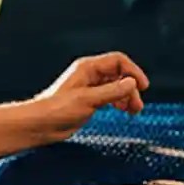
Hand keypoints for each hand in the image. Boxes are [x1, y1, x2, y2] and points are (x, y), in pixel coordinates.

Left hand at [28, 52, 150, 144]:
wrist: (41, 124)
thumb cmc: (56, 109)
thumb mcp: (88, 100)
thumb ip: (111, 91)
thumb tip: (132, 83)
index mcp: (87, 68)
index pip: (118, 61)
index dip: (133, 71)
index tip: (142, 86)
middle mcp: (89, 75)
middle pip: (120, 74)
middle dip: (131, 88)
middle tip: (136, 106)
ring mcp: (90, 87)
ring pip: (117, 86)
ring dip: (127, 97)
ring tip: (132, 111)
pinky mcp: (89, 100)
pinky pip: (111, 96)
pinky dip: (119, 102)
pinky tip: (123, 111)